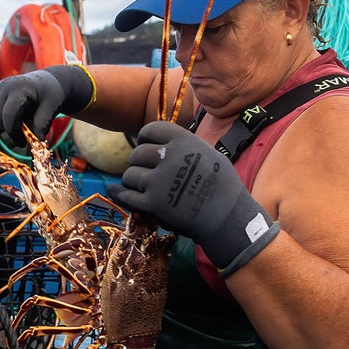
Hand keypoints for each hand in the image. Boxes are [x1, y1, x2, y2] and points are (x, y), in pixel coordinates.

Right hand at [0, 64, 94, 142]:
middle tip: (23, 139)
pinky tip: (16, 120)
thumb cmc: (51, 94)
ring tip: (22, 126)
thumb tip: (36, 142)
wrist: (47, 82)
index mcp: (19, 87)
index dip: (14, 132)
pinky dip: (1, 120)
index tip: (23, 143)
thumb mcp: (51, 108)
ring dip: (5, 126)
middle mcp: (4, 85)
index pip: (8, 114)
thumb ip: (42, 124)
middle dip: (9, 131)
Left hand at [109, 121, 278, 274]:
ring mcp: (159, 182)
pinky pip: (127, 196)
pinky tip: (120, 192)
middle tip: (145, 170)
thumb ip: (184, 147)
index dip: (145, 137)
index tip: (144, 143)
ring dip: (132, 180)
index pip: (151, 129)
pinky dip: (122, 194)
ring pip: (130, 175)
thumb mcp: (209, 155)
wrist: (228, 219)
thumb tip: (161, 144)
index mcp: (184, 142)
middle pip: (137, 154)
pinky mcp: (153, 205)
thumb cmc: (224, 187)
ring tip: (141, 186)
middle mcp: (169, 158)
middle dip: (138, 162)